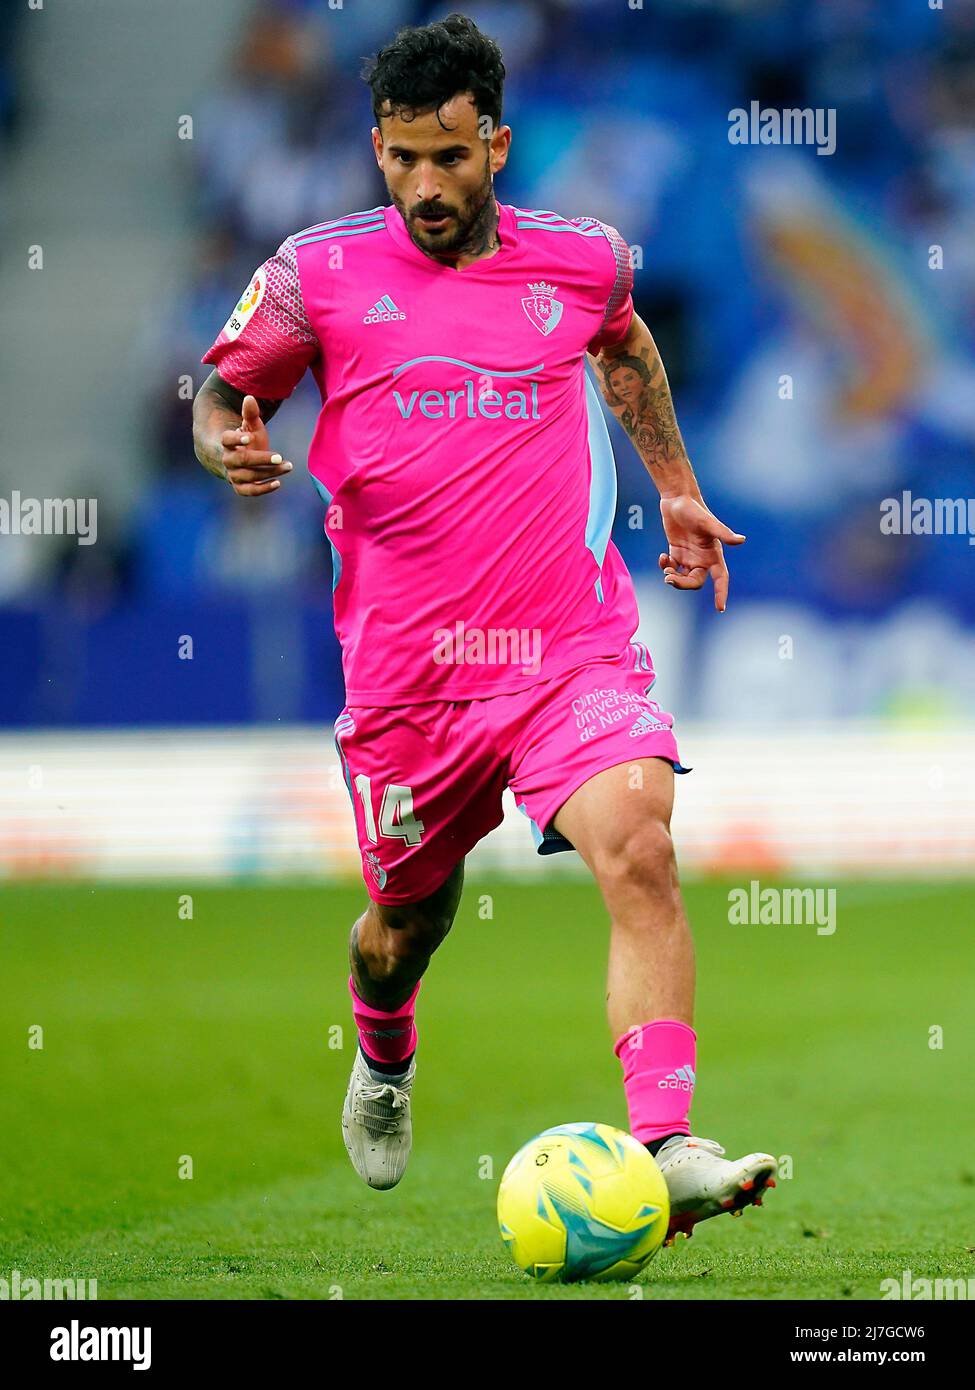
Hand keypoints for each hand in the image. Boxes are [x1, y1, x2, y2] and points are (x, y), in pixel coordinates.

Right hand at [221, 396, 291, 496]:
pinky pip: (249, 491)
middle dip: (261, 459)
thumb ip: (250, 414)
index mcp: (226, 443)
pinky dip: (263, 489)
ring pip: (249, 476)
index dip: (236, 440)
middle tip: (279, 456)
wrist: (236, 460)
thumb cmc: (247, 440)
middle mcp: (227, 460)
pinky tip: (278, 482)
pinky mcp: (240, 487)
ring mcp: (233, 475)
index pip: (226, 440)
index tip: (249, 437)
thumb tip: (250, 398)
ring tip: (287, 466)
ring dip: (269, 472)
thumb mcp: (249, 426)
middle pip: (241, 460)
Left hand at [658, 494, 745, 612]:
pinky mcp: (677, 551)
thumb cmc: (695, 509)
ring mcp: (689, 556)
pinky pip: (672, 568)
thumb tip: (741, 540)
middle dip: (682, 584)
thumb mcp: (708, 522)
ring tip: (666, 569)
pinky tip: (662, 558)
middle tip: (668, 578)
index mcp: (713, 554)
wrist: (678, 499)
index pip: (721, 578)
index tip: (720, 608)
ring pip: (683, 578)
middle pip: (695, 582)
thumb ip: (723, 533)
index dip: (721, 593)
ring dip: (673, 578)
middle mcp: (703, 558)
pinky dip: (666, 566)